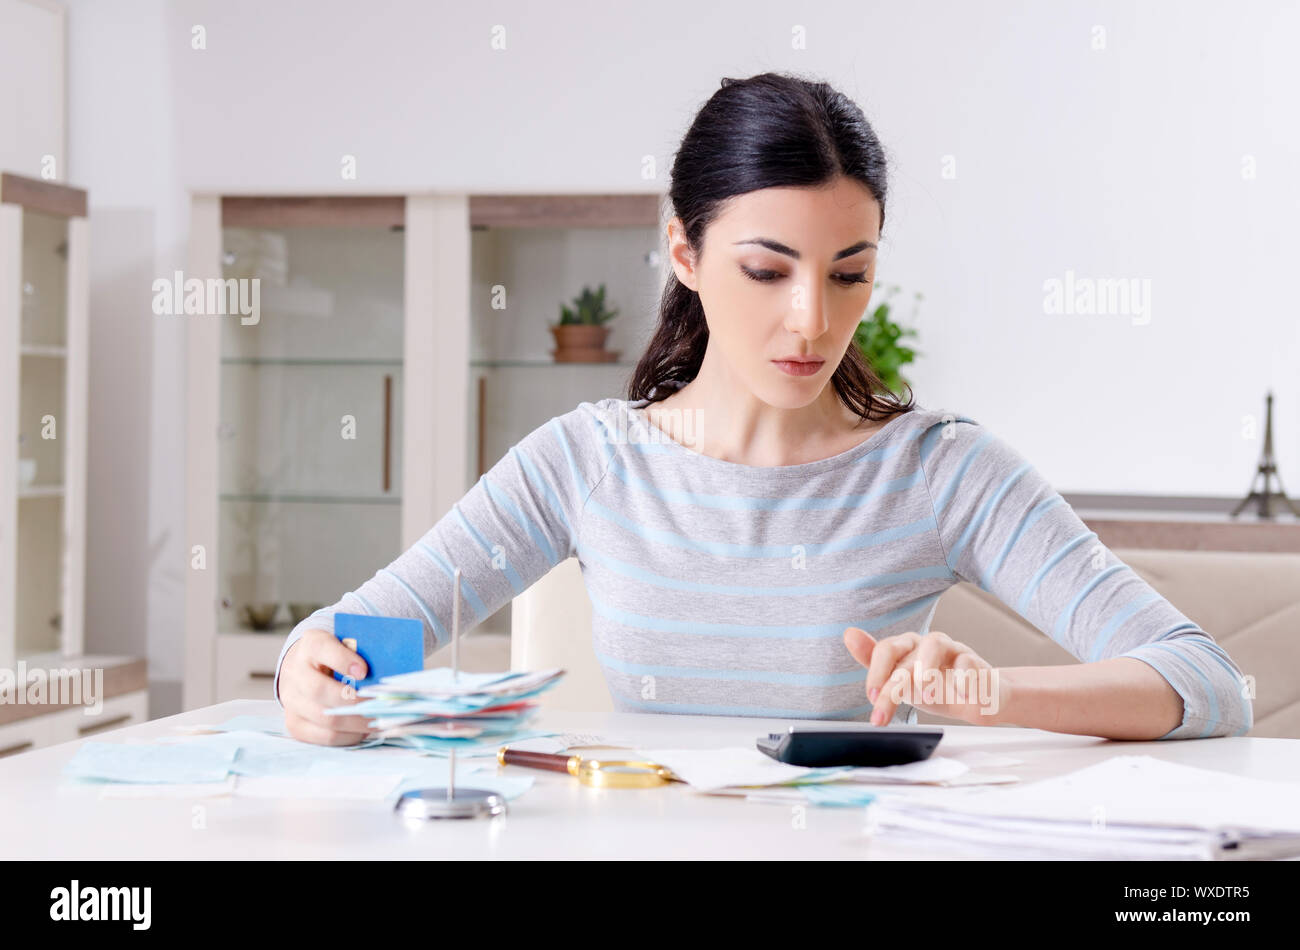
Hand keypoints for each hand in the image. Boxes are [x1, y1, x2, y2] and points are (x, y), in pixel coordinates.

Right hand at [280, 629, 373, 745]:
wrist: (305, 668)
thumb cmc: (336, 656)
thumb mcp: (347, 645)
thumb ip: (363, 652)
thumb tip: (389, 670)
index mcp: (311, 644)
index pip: (323, 648)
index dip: (343, 660)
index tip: (364, 671)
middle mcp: (295, 672)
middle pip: (319, 690)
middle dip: (354, 701)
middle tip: (378, 706)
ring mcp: (291, 700)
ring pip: (325, 718)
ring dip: (356, 723)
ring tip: (377, 721)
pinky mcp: (294, 723)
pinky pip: (323, 737)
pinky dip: (348, 736)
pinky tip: (362, 731)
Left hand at [843, 627, 1001, 725]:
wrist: (980, 697)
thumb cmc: (937, 687)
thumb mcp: (902, 683)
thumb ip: (875, 665)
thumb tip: (849, 634)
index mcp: (907, 647)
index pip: (885, 650)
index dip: (876, 673)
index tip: (872, 699)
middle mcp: (926, 644)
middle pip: (905, 656)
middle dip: (892, 687)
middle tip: (883, 713)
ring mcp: (952, 650)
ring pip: (935, 643)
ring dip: (926, 671)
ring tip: (925, 696)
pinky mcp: (975, 662)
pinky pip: (969, 661)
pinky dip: (964, 677)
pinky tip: (960, 694)